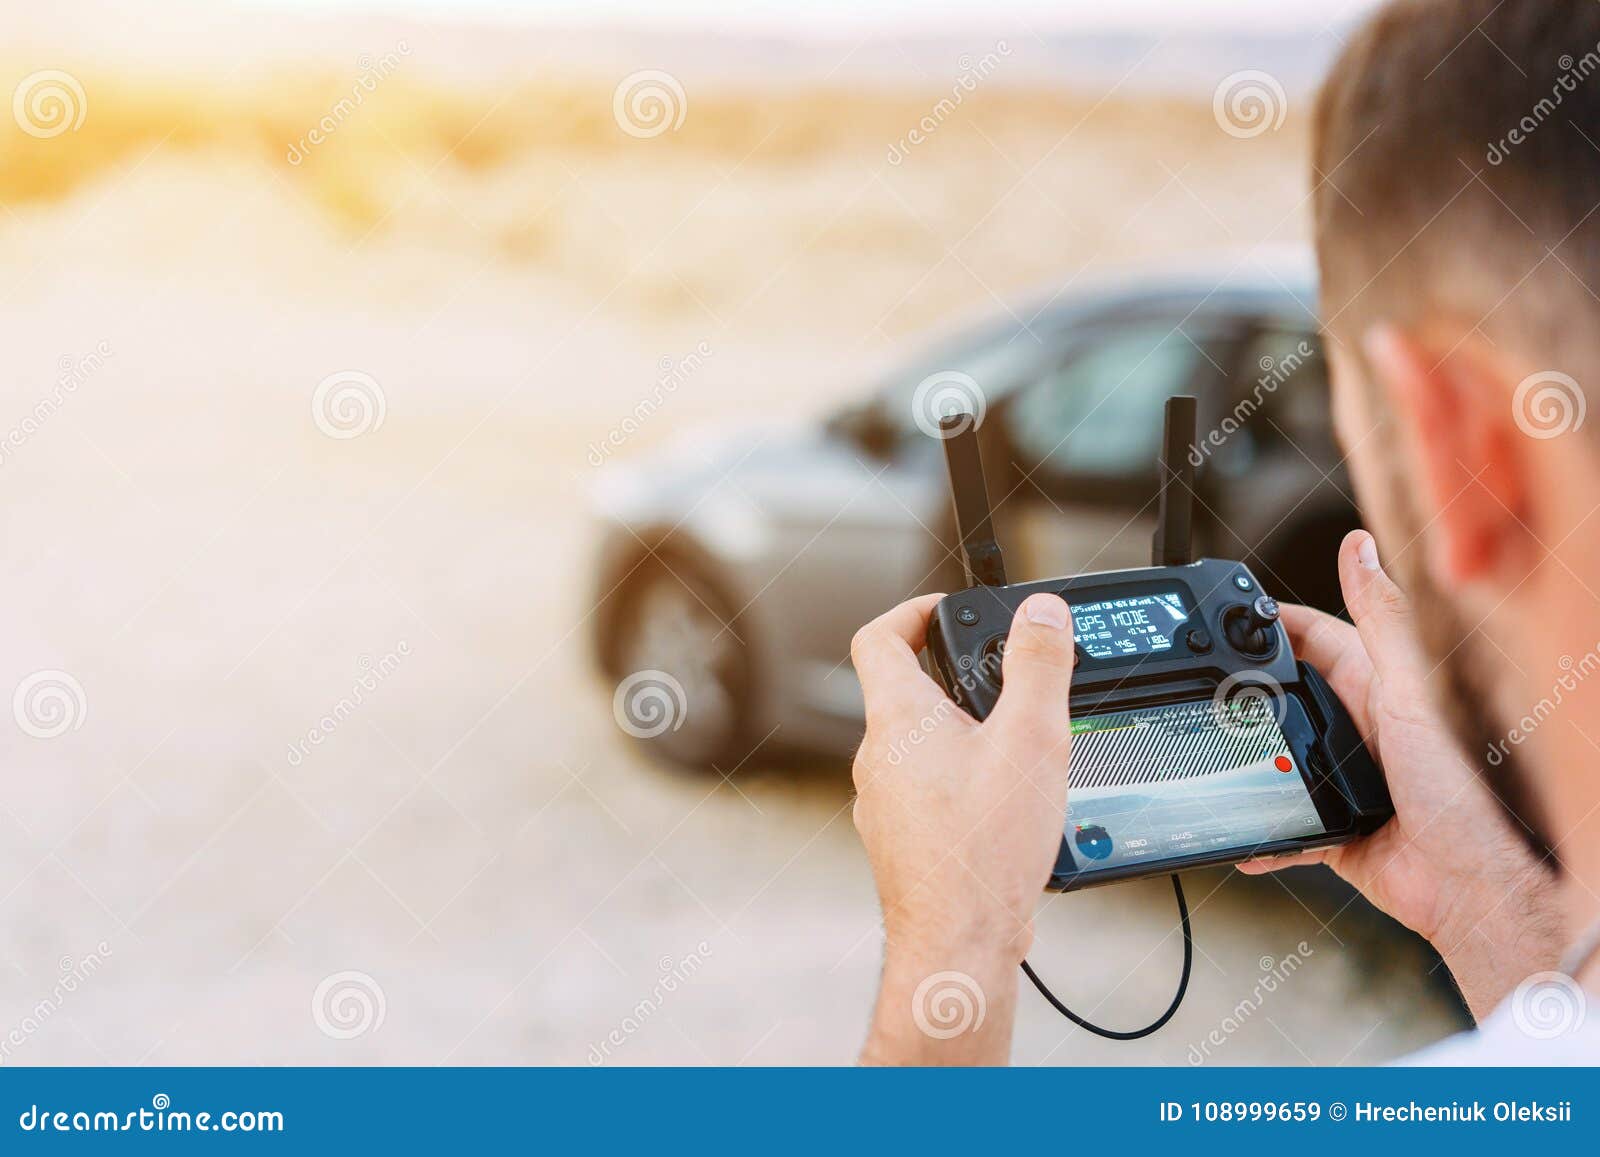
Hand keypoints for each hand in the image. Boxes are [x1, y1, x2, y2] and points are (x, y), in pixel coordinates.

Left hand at [850, 591, 1075, 1064]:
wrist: (958, 943)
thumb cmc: (983, 850)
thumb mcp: (1030, 739)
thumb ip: (1037, 667)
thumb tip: (1041, 613)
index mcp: (897, 720)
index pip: (879, 637)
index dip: (913, 611)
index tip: (949, 610)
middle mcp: (878, 759)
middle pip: (906, 692)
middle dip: (957, 679)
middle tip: (1007, 682)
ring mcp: (885, 805)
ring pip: (921, 748)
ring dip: (964, 736)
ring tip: (1019, 748)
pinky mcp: (903, 844)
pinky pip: (930, 795)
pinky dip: (964, 785)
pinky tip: (1009, 808)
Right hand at [1239, 530, 1562, 1017]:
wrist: (1471, 887)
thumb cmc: (1461, 792)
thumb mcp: (1408, 692)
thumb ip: (1382, 621)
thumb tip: (1361, 547)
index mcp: (1378, 687)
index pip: (1310, 637)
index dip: (1268, 622)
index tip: (1226, 611)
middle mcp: (1360, 729)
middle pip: (1286, 694)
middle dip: (1243, 688)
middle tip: (1197, 682)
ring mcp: (1345, 779)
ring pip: (1278, 757)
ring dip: (1246, 759)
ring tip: (1206, 751)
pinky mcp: (1336, 829)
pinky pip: (1283, 825)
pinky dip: (1259, 831)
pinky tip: (1238, 831)